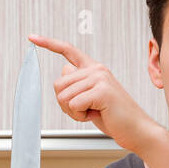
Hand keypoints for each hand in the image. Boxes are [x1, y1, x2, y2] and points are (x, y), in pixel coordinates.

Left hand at [27, 34, 162, 153]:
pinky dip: (80, 116)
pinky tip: (96, 115)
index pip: (68, 50)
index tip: (32, 37)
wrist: (136, 130)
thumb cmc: (114, 117)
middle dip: (66, 104)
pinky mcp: (101, 91)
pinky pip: (73, 105)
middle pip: (58, 84)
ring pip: (63, 96)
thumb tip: (65, 69)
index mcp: (94, 69)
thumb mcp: (91, 97)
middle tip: (86, 110)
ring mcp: (100, 78)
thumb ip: (78, 83)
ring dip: (74, 112)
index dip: (48, 43)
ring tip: (93, 112)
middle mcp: (97, 69)